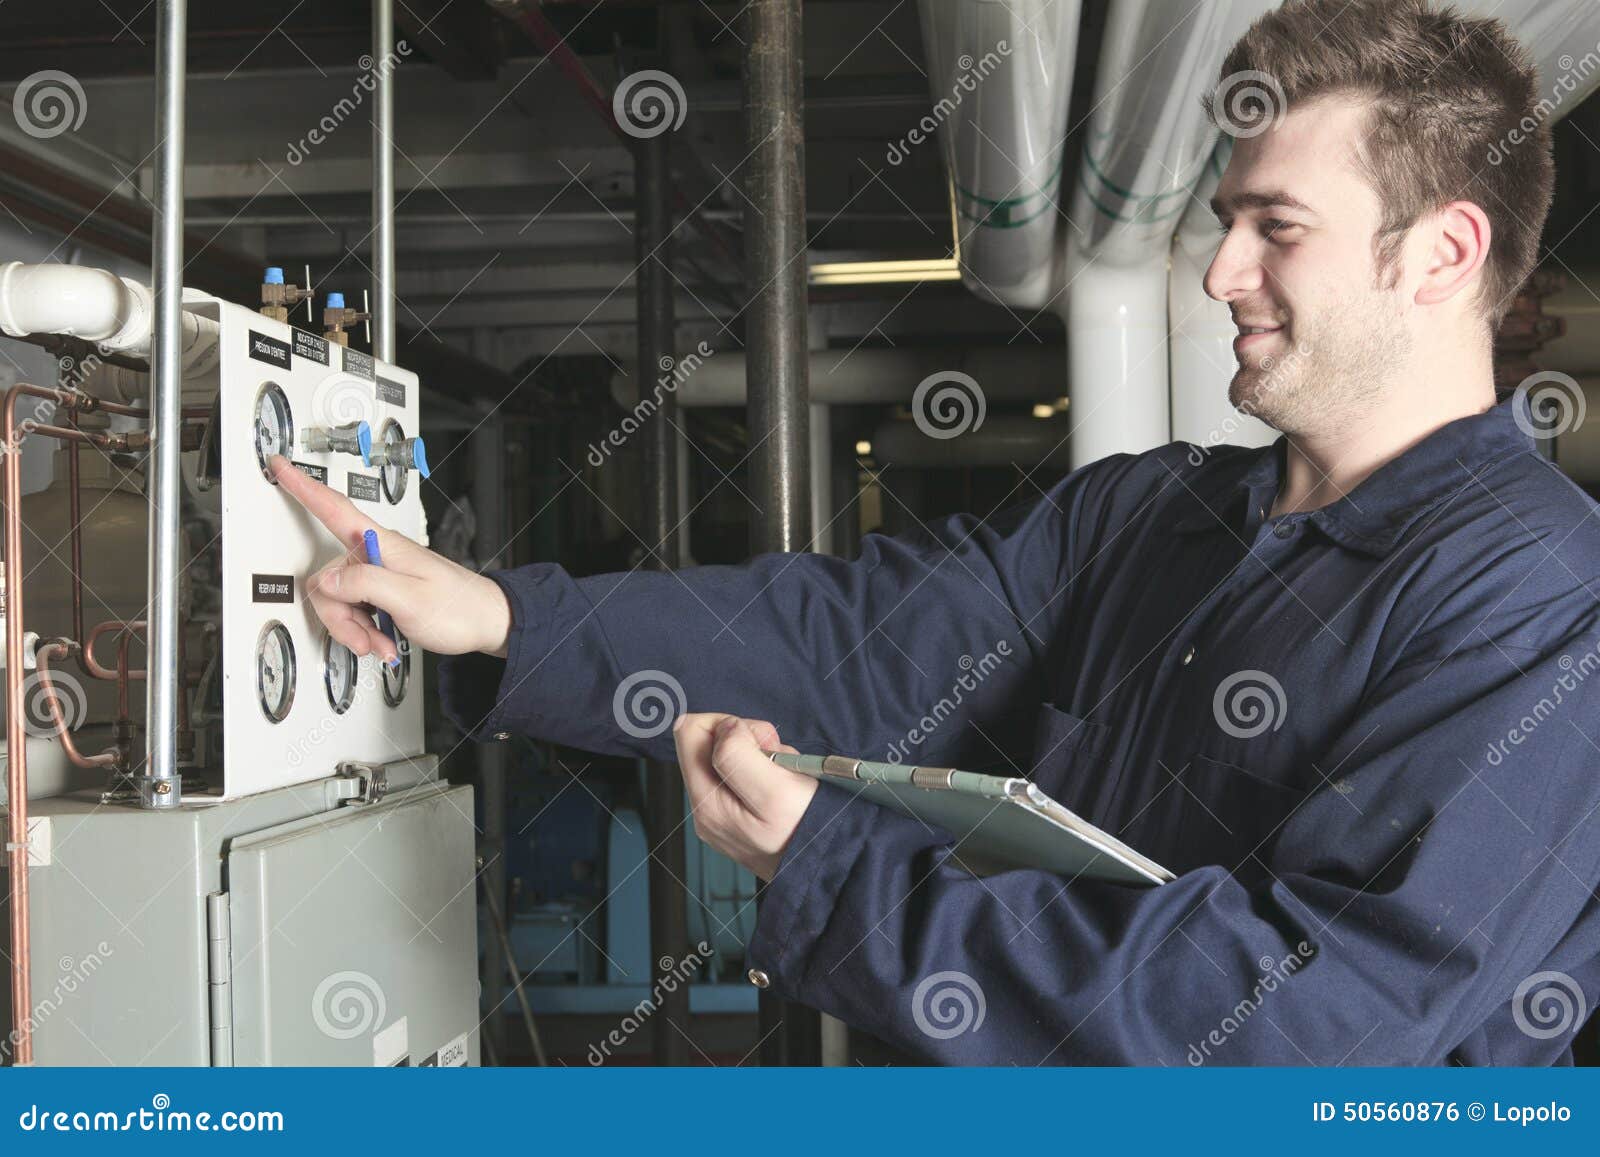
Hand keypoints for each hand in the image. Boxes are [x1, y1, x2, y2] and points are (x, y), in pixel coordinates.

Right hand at [268, 454, 511, 663]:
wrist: (487, 622)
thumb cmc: (459, 608)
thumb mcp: (409, 599)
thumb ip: (365, 584)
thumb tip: (329, 580)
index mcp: (380, 544)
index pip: (333, 508)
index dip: (303, 487)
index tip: (280, 467)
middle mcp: (376, 553)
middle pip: (328, 579)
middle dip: (340, 616)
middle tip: (366, 637)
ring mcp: (380, 572)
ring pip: (340, 600)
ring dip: (356, 629)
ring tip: (382, 641)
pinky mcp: (385, 591)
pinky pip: (357, 609)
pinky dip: (366, 630)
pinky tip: (385, 639)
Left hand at [672, 713, 817, 881]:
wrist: (833, 868)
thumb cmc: (810, 832)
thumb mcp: (776, 790)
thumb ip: (736, 754)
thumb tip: (721, 729)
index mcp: (706, 801)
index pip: (690, 731)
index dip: (729, 724)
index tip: (761, 741)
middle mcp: (704, 809)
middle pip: (707, 743)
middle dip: (746, 739)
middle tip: (777, 758)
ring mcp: (719, 815)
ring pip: (727, 756)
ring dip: (759, 754)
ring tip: (785, 776)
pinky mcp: (735, 817)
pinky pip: (741, 774)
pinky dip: (764, 769)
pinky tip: (783, 787)